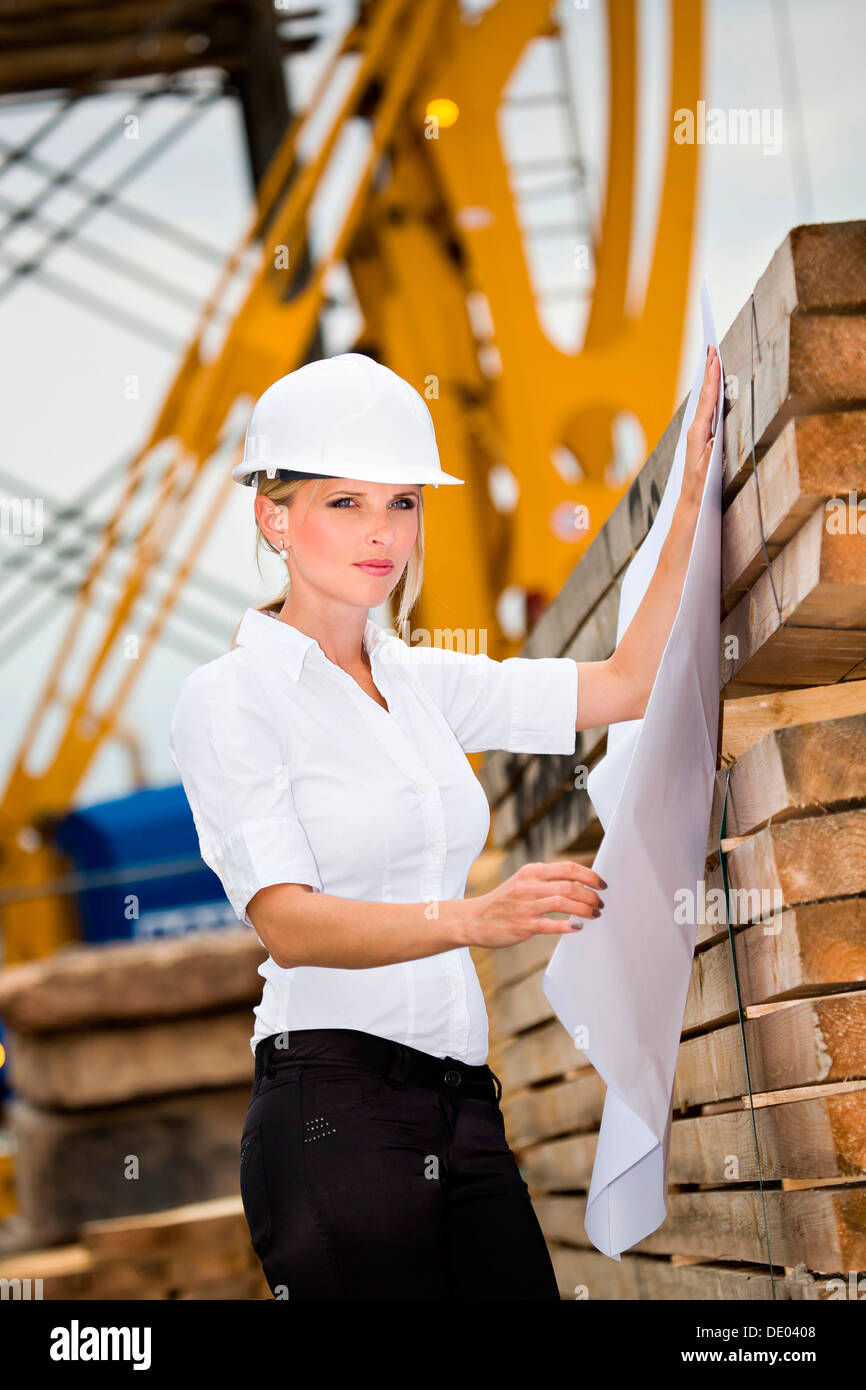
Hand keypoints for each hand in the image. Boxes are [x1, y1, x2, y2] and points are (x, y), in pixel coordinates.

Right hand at [461, 861, 605, 948]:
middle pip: (570, 886)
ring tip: (594, 914)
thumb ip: (546, 879)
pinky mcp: (523, 925)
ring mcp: (526, 906)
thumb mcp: (522, 881)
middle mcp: (529, 886)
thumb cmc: (503, 901)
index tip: (601, 884)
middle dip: (591, 895)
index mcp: (531, 872)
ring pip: (563, 903)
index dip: (590, 875)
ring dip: (584, 909)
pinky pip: (550, 924)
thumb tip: (578, 881)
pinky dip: (567, 925)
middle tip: (600, 903)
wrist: (475, 919)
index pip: (568, 868)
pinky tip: (577, 927)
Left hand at [678, 345, 719, 516]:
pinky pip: (706, 410)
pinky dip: (710, 394)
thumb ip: (708, 455)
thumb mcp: (705, 472)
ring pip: (704, 400)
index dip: (712, 379)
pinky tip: (712, 388)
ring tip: (712, 359)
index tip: (714, 358)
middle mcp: (696, 430)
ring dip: (708, 379)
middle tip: (711, 347)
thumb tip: (714, 438)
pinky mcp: (700, 437)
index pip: (707, 401)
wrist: (692, 502)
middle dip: (708, 371)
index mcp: (698, 434)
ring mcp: (698, 433)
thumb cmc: (701, 488)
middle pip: (704, 394)